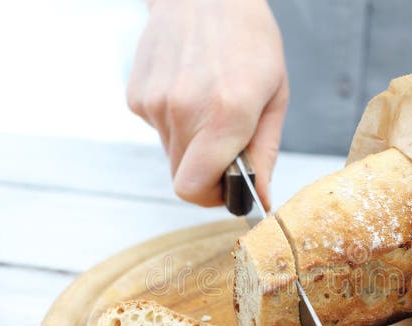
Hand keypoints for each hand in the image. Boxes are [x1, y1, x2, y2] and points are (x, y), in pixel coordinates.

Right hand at [127, 0, 288, 208]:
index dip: (210, 197)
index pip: (193, 188)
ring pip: (170, 152)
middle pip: (181, 177)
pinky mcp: (136, 95)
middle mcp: (183, 111)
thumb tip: (260, 199)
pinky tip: (188, 88)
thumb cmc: (249, 41)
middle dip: (205, 171)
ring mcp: (154, 102)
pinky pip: (157, 129)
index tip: (226, 186)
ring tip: (208, 103)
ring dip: (190, 142)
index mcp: (225, 115)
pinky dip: (173, 120)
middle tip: (224, 143)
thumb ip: (264, 154)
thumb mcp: (275, 97)